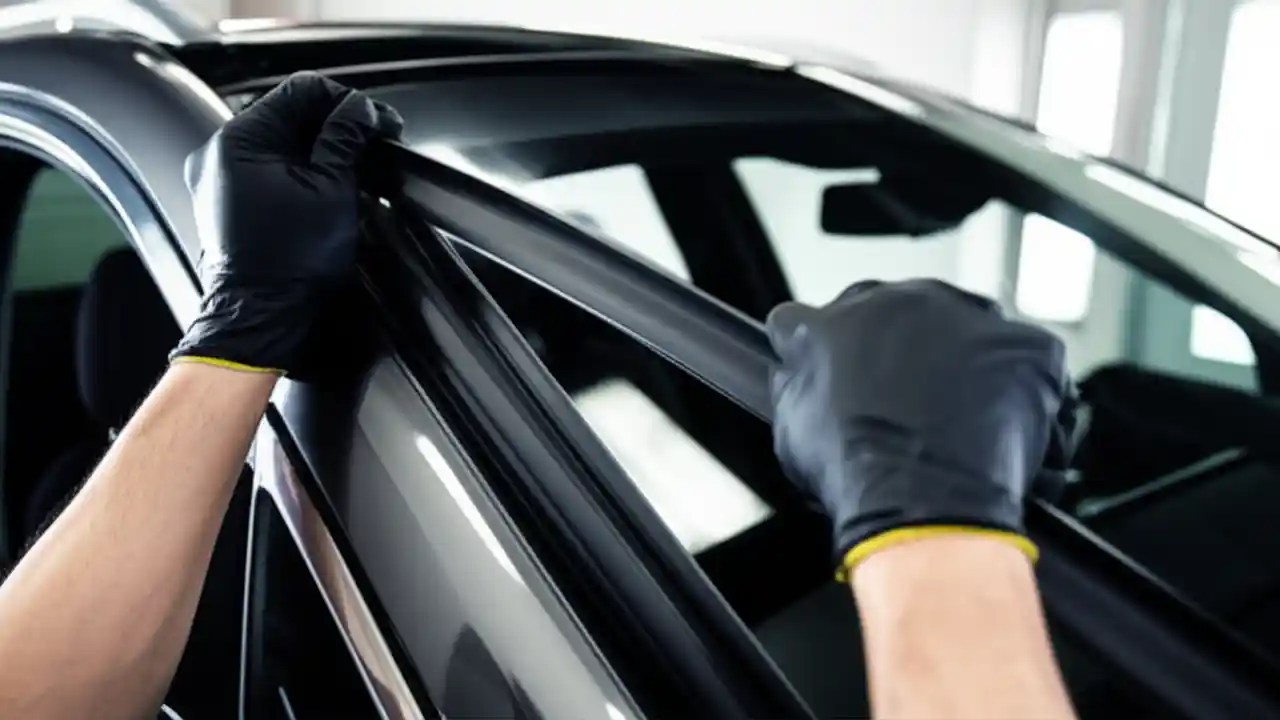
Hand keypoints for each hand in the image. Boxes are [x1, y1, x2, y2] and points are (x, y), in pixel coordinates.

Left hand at [171, 72, 402, 373]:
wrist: (260, 317)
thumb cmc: (289, 265)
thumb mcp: (333, 191)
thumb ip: (345, 140)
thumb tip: (360, 111)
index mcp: (239, 141)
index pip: (301, 91)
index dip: (346, 103)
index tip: (376, 121)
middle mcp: (219, 153)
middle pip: (289, 114)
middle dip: (334, 126)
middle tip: (372, 143)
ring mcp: (219, 178)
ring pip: (280, 140)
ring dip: (319, 148)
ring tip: (354, 169)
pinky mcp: (227, 200)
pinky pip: (267, 167)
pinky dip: (299, 169)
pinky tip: (327, 187)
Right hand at [766, 279, 1075, 578]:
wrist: (920, 500)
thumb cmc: (854, 471)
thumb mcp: (792, 422)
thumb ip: (798, 378)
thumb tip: (799, 366)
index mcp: (839, 320)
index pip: (838, 314)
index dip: (851, 348)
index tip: (861, 373)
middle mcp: (904, 303)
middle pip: (912, 316)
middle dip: (916, 354)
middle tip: (919, 410)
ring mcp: (970, 320)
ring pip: (976, 334)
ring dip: (974, 369)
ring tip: (969, 431)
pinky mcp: (1028, 346)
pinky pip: (1034, 364)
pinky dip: (1029, 399)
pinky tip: (1009, 440)